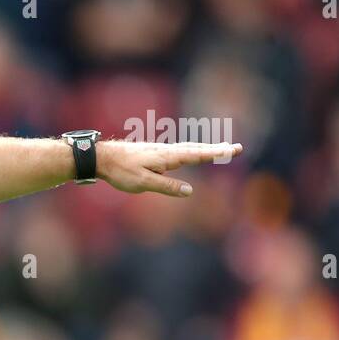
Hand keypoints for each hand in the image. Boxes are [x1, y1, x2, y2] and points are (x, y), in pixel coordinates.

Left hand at [96, 140, 242, 196]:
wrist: (102, 157)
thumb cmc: (121, 171)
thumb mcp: (143, 183)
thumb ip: (166, 186)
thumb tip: (190, 191)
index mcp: (167, 157)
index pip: (197, 155)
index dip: (216, 153)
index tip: (234, 149)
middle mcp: (166, 151)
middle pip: (196, 149)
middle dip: (217, 149)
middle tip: (236, 147)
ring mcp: (160, 151)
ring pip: (188, 149)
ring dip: (206, 148)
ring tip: (220, 148)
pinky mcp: (153, 153)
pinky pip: (178, 151)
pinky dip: (192, 150)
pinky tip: (192, 153)